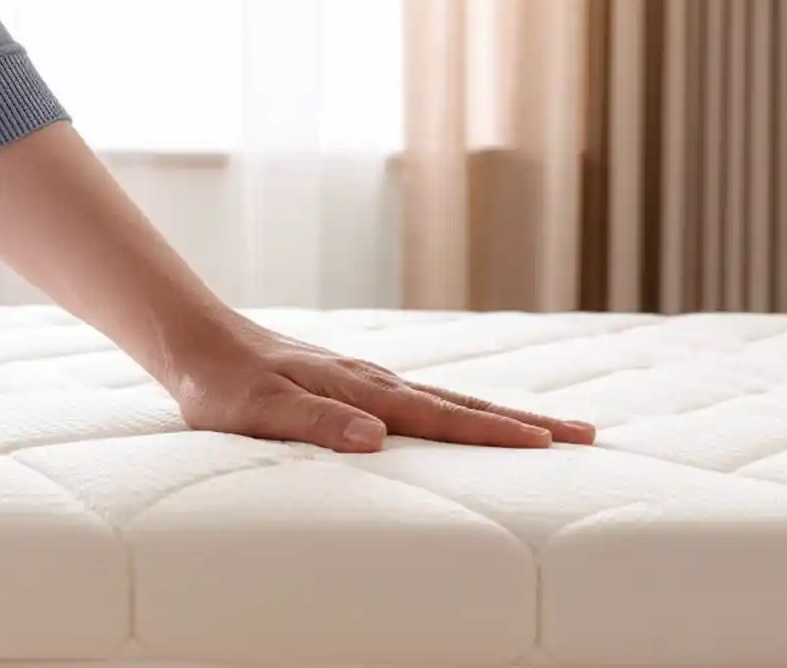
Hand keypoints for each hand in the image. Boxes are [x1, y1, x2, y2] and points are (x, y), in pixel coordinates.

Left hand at [166, 314, 596, 452]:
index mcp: (362, 392)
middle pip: (465, 405)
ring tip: (548, 430)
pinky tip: (471, 422)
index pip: (443, 418)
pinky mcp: (358, 386)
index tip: (548, 443)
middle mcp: (377, 383)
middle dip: (525, 422)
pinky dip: (464, 412)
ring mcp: (371, 382)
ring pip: (451, 401)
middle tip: (584, 434)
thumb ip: (316, 423)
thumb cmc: (226, 385)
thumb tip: (378, 438)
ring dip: (503, 416)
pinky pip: (427, 401)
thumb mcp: (259, 411)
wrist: (203, 342)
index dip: (496, 435)